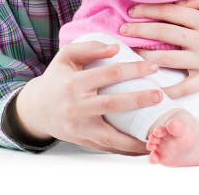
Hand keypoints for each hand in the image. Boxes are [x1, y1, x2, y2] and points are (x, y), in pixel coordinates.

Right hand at [13, 41, 161, 154]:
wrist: (37, 109)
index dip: (133, 69)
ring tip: (159, 132)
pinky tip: (146, 146)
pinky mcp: (83, 142)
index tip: (153, 67)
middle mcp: (76, 108)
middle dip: (139, 100)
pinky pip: (109, 148)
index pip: (109, 74)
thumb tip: (116, 48)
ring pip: (112, 137)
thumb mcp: (66, 57)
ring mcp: (79, 129)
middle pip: (113, 104)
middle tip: (160, 95)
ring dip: (136, 138)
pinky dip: (128, 150)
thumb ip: (89, 47)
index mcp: (73, 83)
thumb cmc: (57, 78)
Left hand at [124, 0, 198, 98]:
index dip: (149, 10)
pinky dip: (169, 90)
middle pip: (164, 33)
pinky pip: (185, 86)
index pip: (171, 11)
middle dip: (140, 30)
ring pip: (168, 59)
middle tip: (122, 30)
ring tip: (132, 54)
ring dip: (146, 57)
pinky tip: (153, 89)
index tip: (131, 10)